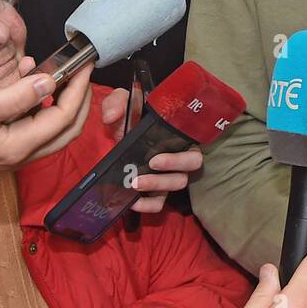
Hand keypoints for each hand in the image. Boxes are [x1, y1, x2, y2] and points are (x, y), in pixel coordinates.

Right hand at [0, 63, 93, 188]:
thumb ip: (15, 97)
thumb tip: (48, 83)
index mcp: (16, 146)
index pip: (63, 117)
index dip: (78, 90)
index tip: (84, 66)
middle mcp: (19, 153)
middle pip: (67, 128)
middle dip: (80, 98)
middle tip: (83, 70)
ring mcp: (12, 151)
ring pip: (52, 128)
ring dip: (62, 100)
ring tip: (62, 72)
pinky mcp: (3, 144)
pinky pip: (32, 124)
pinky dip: (39, 102)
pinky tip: (30, 79)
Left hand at [95, 86, 204, 212]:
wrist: (115, 136)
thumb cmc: (127, 118)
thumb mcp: (121, 103)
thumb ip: (117, 102)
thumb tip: (112, 116)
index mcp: (178, 135)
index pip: (194, 145)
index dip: (182, 154)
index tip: (157, 155)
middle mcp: (179, 155)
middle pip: (193, 165)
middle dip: (173, 166)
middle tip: (150, 164)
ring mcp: (168, 175)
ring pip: (178, 183)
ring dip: (157, 185)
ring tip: (135, 183)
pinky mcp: (156, 191)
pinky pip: (159, 204)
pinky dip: (147, 205)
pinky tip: (132, 201)